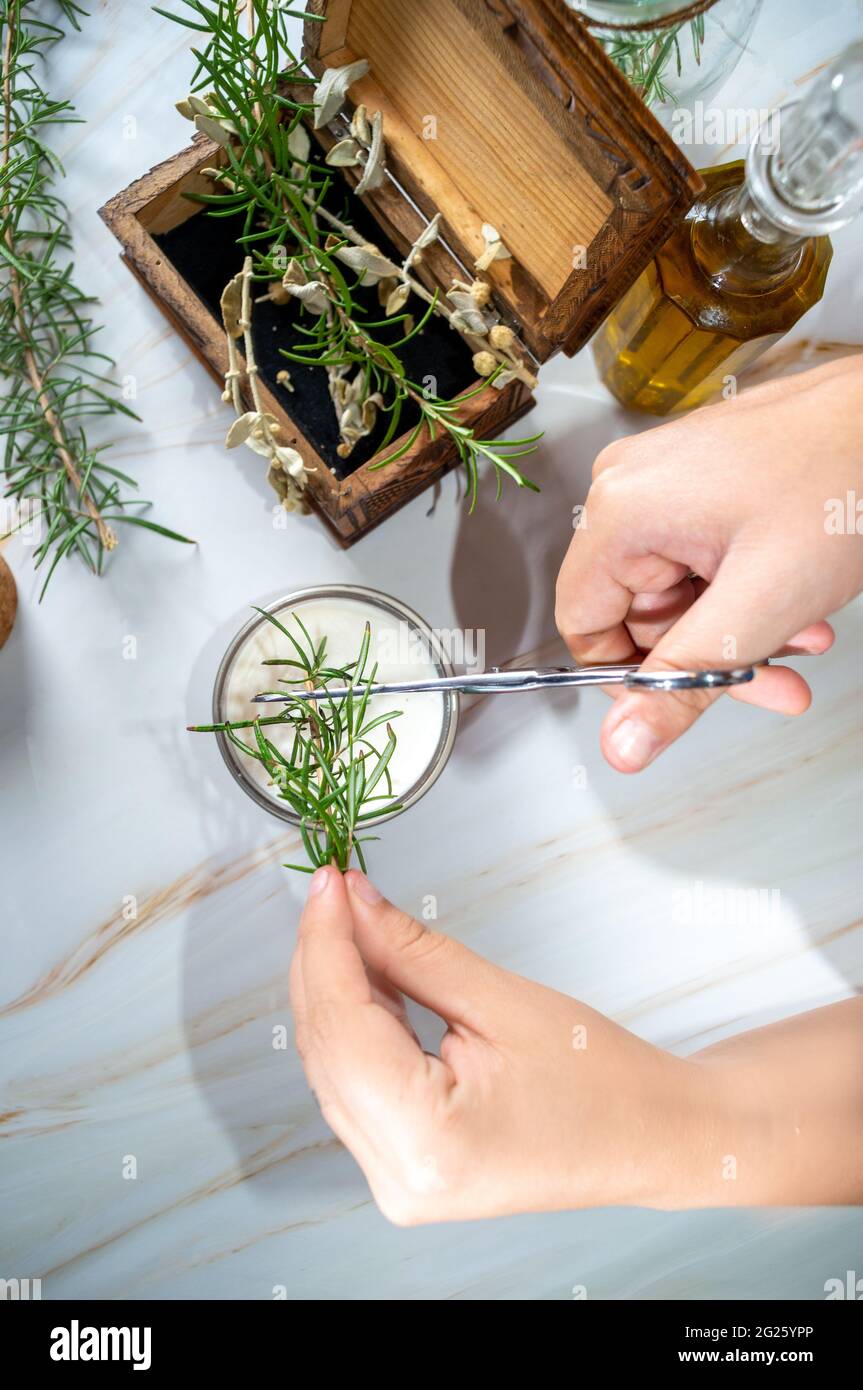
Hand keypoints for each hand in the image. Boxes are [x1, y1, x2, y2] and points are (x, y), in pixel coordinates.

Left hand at [291, 867, 862, 1221]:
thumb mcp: (503, 1000)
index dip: (325, 942)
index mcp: (425, 1142)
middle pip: (325, 1046)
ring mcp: (395, 1182)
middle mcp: (396, 1177)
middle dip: (323, 958)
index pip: (340, 1025)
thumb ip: (413, 952)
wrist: (653, 1138)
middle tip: (335, 888)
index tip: (327, 883)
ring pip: (331, 1064)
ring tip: (350, 919)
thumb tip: (353, 904)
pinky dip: (355, 1023)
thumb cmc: (601, 1081)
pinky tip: (365, 973)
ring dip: (335, 987)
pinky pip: (354, 1083)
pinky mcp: (402, 1168)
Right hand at [556, 356, 862, 771]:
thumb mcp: (758, 605)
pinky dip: (747, 594)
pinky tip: (797, 607)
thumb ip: (684, 679)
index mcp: (622, 510)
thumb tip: (622, 745)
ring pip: (680, 594)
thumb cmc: (844, 475)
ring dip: (738, 631)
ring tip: (801, 640)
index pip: (584, 626)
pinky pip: (703, 562)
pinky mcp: (702, 482)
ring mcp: (668, 481)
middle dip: (708, 657)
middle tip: (771, 685)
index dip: (634, 678)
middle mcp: (632, 488)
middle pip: (639, 613)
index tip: (689, 699)